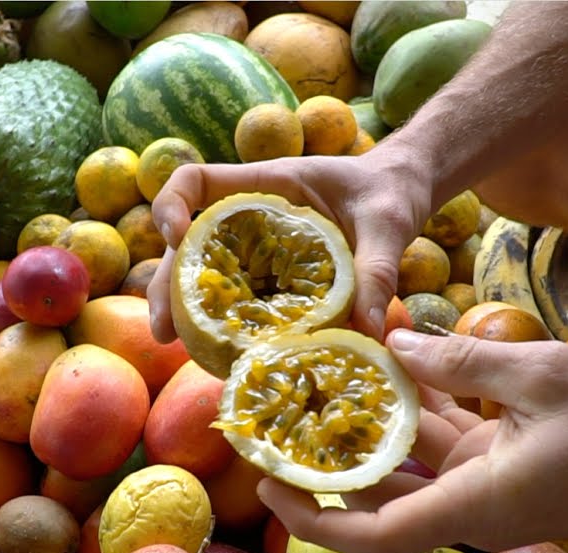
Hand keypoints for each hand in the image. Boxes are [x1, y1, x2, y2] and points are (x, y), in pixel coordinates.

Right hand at [146, 149, 433, 342]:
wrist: (403, 194)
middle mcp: (248, 218)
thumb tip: (365, 332)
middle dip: (166, 284)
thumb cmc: (390, 193)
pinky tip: (221, 355)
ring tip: (177, 346)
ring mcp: (254, 250)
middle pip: (186, 244)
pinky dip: (223, 325)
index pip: (193, 182)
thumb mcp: (388, 224)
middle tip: (164, 328)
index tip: (177, 236)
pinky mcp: (269, 278)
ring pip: (203, 277)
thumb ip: (376, 270)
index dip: (171, 203)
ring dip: (185, 310)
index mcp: (266, 186)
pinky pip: (236, 299)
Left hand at [259, 329, 567, 552]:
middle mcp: (467, 506)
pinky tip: (392, 352)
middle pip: (374, 499)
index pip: (372, 539)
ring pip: (404, 461)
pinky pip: (440, 438)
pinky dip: (415, 403)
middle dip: (323, 462)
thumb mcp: (546, 377)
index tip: (268, 484)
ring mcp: (481, 485)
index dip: (312, 520)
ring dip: (366, 421)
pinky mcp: (497, 462)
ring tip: (319, 372)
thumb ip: (462, 361)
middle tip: (277, 418)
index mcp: (474, 505)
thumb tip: (394, 344)